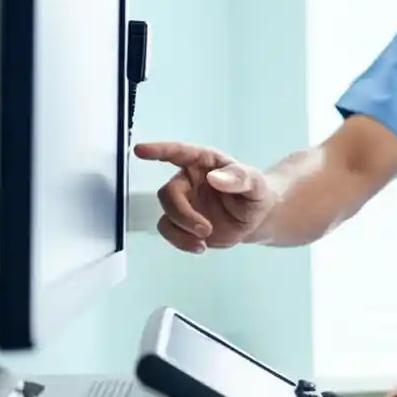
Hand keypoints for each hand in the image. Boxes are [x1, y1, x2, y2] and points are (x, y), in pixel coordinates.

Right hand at [135, 141, 277, 252]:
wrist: (256, 219)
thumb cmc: (254, 193)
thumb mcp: (256, 184)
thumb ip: (240, 178)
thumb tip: (214, 178)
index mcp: (205, 162)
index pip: (179, 152)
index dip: (159, 150)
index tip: (140, 150)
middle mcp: (189, 179)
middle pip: (168, 193)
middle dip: (183, 214)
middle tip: (205, 229)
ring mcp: (184, 201)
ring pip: (166, 213)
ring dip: (182, 230)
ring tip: (205, 238)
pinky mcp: (182, 222)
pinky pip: (169, 230)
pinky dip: (181, 241)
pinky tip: (200, 247)